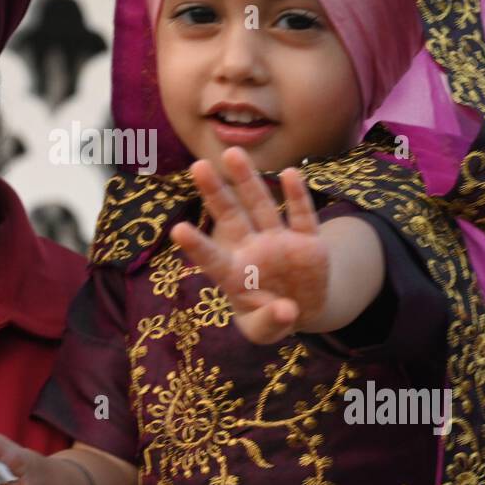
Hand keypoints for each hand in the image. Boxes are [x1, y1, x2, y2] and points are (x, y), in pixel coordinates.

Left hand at [170, 146, 330, 343]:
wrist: (302, 309)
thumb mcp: (265, 330)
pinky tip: (290, 174)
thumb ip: (270, 322)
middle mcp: (252, 250)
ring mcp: (279, 241)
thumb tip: (287, 310)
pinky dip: (297, 196)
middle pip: (231, 217)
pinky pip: (302, 216)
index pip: (211, 257)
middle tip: (197, 165)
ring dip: (248, 181)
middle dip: (215, 192)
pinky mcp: (307, 242)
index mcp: (234, 273)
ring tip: (232, 154)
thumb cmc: (270, 318)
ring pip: (261, 206)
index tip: (177, 229)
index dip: (196, 245)